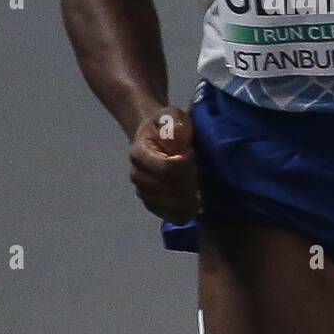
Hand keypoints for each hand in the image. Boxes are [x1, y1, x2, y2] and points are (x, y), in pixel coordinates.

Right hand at [129, 105, 202, 222]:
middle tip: (196, 166)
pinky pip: (175, 217)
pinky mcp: (155, 206)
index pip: (168, 169)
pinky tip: (196, 200)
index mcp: (139, 154)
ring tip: (196, 180)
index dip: (186, 164)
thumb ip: (173, 123)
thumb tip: (176, 138)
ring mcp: (144, 193)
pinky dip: (189, 211)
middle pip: (173, 189)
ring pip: (175, 206)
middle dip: (191, 179)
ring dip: (191, 195)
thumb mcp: (171, 115)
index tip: (191, 152)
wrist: (156, 136)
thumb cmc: (166, 125)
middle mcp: (137, 176)